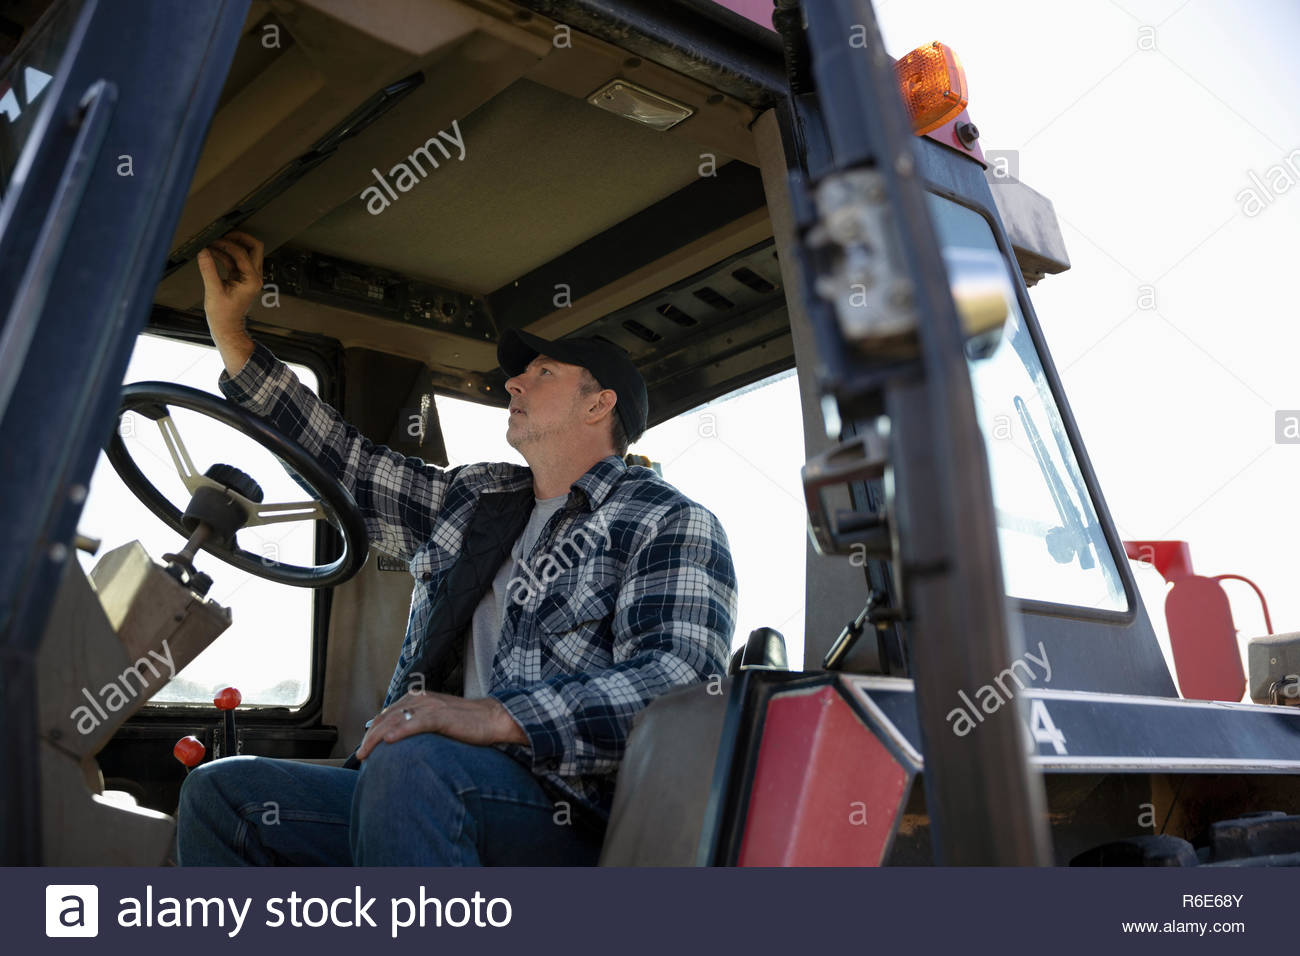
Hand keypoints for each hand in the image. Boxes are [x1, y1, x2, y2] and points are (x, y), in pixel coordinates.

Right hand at [196, 230, 263, 336]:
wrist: (227, 326)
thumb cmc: (224, 315)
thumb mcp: (213, 290)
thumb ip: (208, 269)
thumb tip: (203, 252)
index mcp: (252, 280)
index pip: (242, 254)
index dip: (227, 245)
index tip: (213, 241)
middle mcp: (254, 277)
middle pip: (254, 248)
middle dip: (240, 238)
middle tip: (224, 234)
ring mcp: (249, 277)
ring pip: (246, 253)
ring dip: (231, 246)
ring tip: (214, 242)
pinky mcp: (241, 278)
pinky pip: (236, 260)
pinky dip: (225, 254)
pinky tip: (212, 251)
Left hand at [355, 691, 527, 760]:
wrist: (493, 718)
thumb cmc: (466, 723)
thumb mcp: (437, 719)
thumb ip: (417, 723)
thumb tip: (394, 736)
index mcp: (419, 699)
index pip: (387, 714)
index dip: (373, 730)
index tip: (364, 747)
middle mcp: (421, 699)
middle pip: (387, 717)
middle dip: (370, 736)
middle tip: (360, 755)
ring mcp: (432, 707)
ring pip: (396, 720)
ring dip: (377, 737)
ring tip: (366, 752)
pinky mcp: (442, 716)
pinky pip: (417, 723)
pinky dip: (401, 731)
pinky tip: (390, 741)